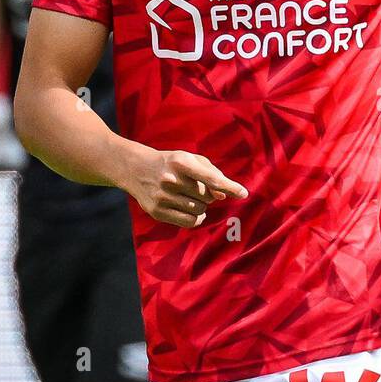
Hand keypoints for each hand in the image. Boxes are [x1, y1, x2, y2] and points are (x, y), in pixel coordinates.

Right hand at [117, 147, 247, 228]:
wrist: (137, 169)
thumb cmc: (172, 163)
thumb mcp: (190, 159)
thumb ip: (211, 174)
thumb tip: (223, 196)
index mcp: (180, 162)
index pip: (210, 178)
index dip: (228, 186)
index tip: (243, 193)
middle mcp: (170, 180)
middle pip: (207, 197)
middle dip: (208, 194)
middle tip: (196, 187)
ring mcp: (162, 197)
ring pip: (200, 210)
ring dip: (201, 205)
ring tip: (189, 195)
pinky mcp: (157, 212)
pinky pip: (189, 222)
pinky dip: (196, 218)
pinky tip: (192, 210)